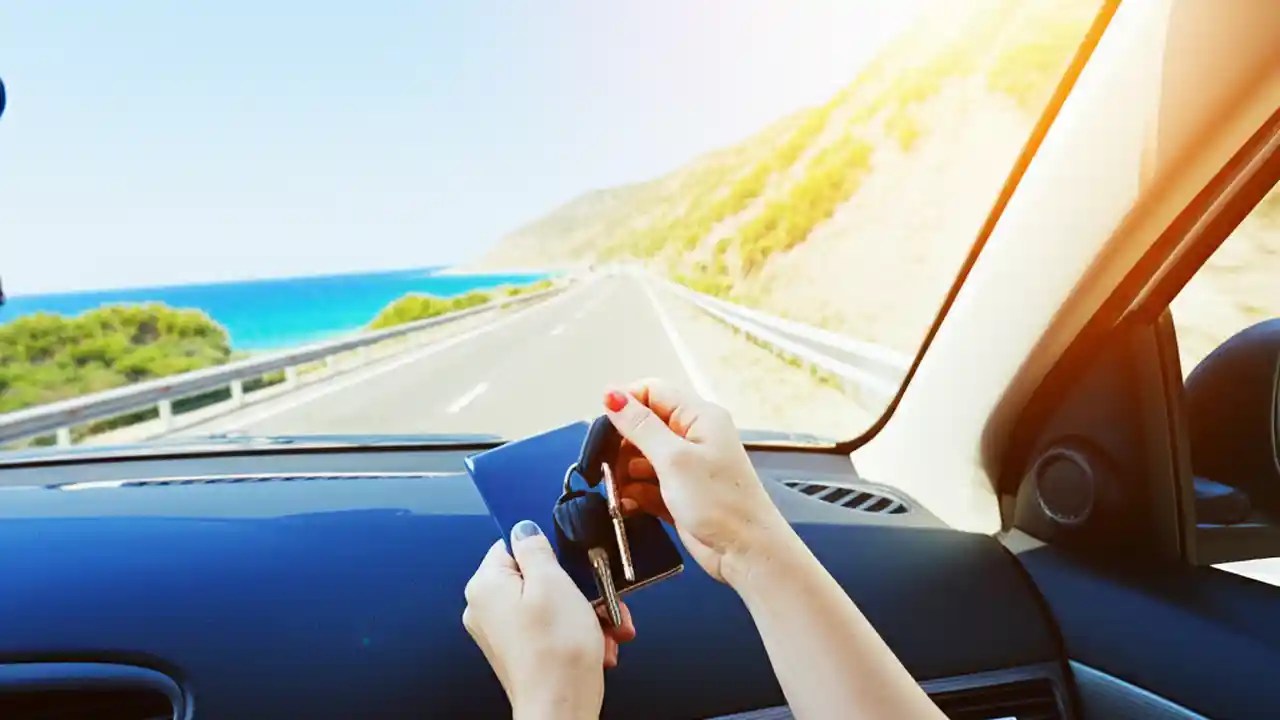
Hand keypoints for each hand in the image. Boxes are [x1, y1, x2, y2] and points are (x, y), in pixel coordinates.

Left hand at [463, 521, 636, 719]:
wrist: (561, 709)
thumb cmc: (555, 653)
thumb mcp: (553, 582)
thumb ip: (536, 549)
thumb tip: (525, 530)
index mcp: (485, 585)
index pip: (513, 545)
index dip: (548, 552)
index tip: (572, 564)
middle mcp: (487, 609)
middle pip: (538, 578)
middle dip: (577, 588)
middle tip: (599, 598)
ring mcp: (504, 633)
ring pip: (552, 604)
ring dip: (586, 613)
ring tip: (607, 627)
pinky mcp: (523, 652)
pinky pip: (553, 629)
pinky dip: (579, 634)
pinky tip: (600, 644)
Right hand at [603, 379, 788, 586]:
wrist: (745, 552)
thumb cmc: (721, 503)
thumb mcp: (674, 459)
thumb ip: (640, 426)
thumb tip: (612, 395)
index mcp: (699, 417)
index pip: (653, 392)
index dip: (624, 403)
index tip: (601, 424)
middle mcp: (693, 437)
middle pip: (643, 427)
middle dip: (620, 445)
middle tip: (606, 465)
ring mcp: (685, 467)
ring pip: (640, 458)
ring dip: (624, 473)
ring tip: (617, 491)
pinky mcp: (678, 493)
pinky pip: (646, 485)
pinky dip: (633, 494)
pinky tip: (626, 506)